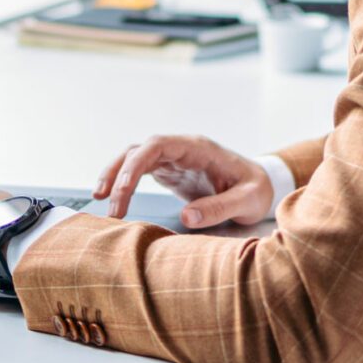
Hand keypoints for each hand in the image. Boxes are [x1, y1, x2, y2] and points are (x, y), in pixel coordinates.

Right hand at [95, 135, 273, 228]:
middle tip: (110, 206)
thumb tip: (186, 217)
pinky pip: (140, 171)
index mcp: (199, 148)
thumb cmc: (257, 190)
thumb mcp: (248, 200)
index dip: (136, 164)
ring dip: (115, 175)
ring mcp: (174, 159)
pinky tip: (113, 199)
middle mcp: (182, 149)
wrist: (262, 186)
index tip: (122, 189)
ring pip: (134, 158)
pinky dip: (123, 182)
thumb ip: (220, 207)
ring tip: (100, 200)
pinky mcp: (170, 172)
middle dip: (119, 174)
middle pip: (139, 150)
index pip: (158, 144)